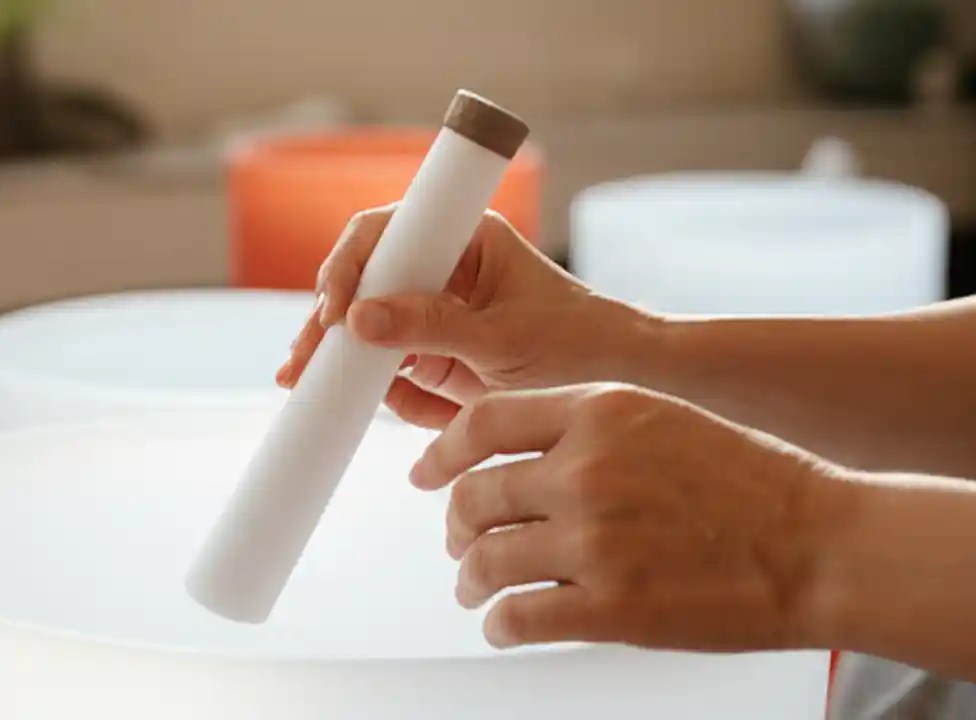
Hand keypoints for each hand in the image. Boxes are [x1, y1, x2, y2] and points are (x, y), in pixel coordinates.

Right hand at [276, 206, 657, 428]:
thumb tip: (357, 321)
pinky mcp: (434, 359)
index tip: (334, 311)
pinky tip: (420, 411)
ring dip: (351, 367)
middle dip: (328, 326)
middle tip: (299, 366)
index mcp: (462, 239)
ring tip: (323, 392)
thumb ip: (430, 327)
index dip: (348, 267)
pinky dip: (389, 397)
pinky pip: (390, 376)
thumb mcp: (502, 338)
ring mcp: (433, 316)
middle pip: (360, 285)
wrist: (621, 386)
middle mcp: (441, 270)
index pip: (384, 235)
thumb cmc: (578, 344)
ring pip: (367, 334)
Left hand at [411, 383, 845, 651]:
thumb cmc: (752, 483)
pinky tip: (504, 625)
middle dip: (456, 526)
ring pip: (485, 559)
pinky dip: (499, 625)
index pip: (483, 422)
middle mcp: (587, 469)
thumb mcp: (661, 419)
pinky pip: (517, 616)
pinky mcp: (610, 607)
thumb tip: (512, 452)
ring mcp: (595, 540)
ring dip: (470, 579)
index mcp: (599, 411)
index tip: (425, 472)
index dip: (441, 451)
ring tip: (475, 587)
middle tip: (460, 542)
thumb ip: (586, 427)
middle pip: (473, 495)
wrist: (821, 545)